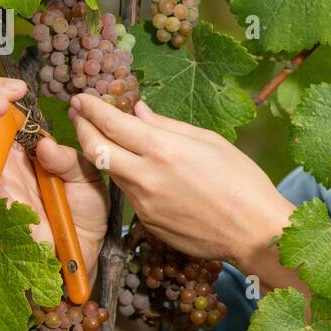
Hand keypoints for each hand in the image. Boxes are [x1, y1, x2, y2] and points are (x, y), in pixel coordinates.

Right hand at [0, 78, 108, 281]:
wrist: (85, 246)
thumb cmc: (86, 208)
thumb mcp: (87, 176)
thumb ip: (68, 160)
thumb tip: (44, 145)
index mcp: (30, 145)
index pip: (7, 112)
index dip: (4, 95)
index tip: (16, 87)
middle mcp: (11, 159)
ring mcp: (2, 180)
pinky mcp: (1, 205)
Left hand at [67, 94, 294, 272]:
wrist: (253, 232)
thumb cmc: (241, 181)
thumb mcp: (209, 141)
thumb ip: (167, 126)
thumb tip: (138, 111)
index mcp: (163, 150)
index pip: (112, 123)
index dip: (91, 108)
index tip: (81, 98)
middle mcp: (146, 177)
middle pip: (95, 149)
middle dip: (82, 127)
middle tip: (78, 115)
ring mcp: (143, 204)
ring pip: (112, 173)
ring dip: (105, 154)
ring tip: (109, 139)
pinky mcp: (147, 222)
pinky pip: (130, 195)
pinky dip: (129, 179)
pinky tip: (143, 173)